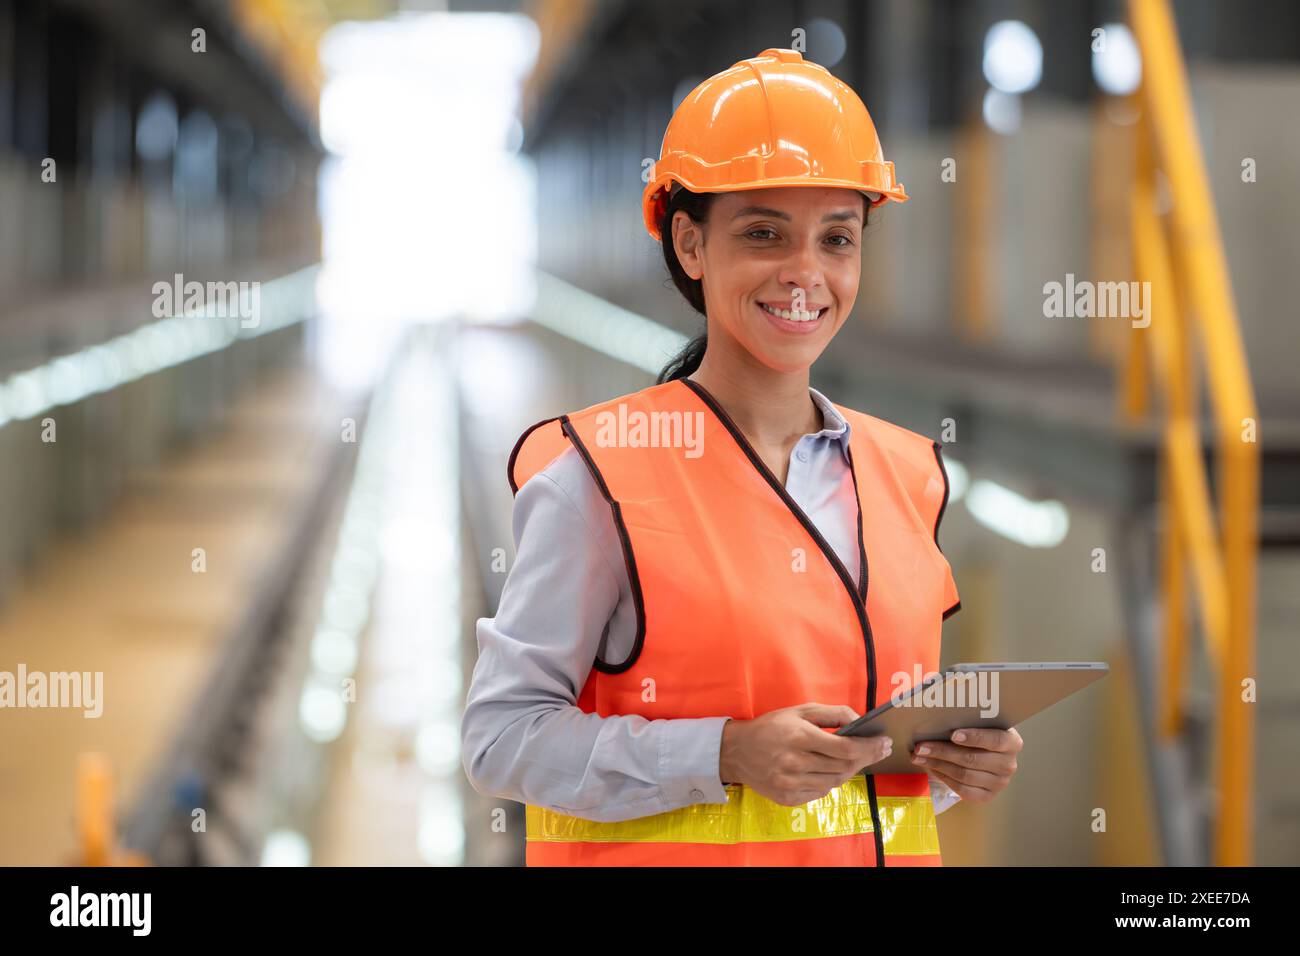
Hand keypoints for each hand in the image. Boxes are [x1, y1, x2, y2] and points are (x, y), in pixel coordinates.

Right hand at [719, 703, 893, 806]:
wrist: (736, 752)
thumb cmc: (771, 727)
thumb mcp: (800, 711)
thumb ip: (833, 714)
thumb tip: (860, 722)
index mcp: (799, 737)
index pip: (845, 748)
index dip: (869, 747)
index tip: (884, 742)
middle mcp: (795, 763)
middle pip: (844, 767)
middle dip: (867, 757)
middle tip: (880, 749)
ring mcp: (790, 784)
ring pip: (836, 782)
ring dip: (850, 770)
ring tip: (857, 758)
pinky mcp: (787, 799)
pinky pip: (820, 792)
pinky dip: (830, 781)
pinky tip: (830, 770)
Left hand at [910, 727, 1021, 803]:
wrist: (988, 755)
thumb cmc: (979, 734)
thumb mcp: (980, 724)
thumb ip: (967, 721)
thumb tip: (937, 718)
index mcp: (1012, 742)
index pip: (995, 740)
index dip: (974, 737)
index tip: (953, 734)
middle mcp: (1009, 764)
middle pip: (972, 759)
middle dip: (943, 752)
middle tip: (921, 747)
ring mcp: (1000, 783)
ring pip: (964, 775)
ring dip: (937, 765)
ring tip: (919, 757)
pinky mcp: (988, 796)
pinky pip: (963, 790)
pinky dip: (944, 778)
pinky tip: (931, 768)